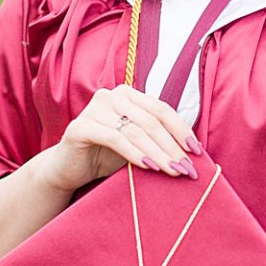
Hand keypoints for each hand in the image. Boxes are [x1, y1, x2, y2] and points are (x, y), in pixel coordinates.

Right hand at [34, 85, 200, 192]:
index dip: (181, 130)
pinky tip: (149, 167)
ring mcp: (93, 109)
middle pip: (151, 120)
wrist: (68, 170)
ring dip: (158, 153)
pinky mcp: (80, 127)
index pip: (161, 109)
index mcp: (127, 94)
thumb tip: (193, 150)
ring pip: (136, 130)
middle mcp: (110, 96)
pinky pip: (115, 139)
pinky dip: (135, 154)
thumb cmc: (105, 156)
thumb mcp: (136, 145)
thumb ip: (157, 139)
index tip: (196, 152)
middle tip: (187, 169)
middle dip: (172, 146)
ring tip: (173, 171)